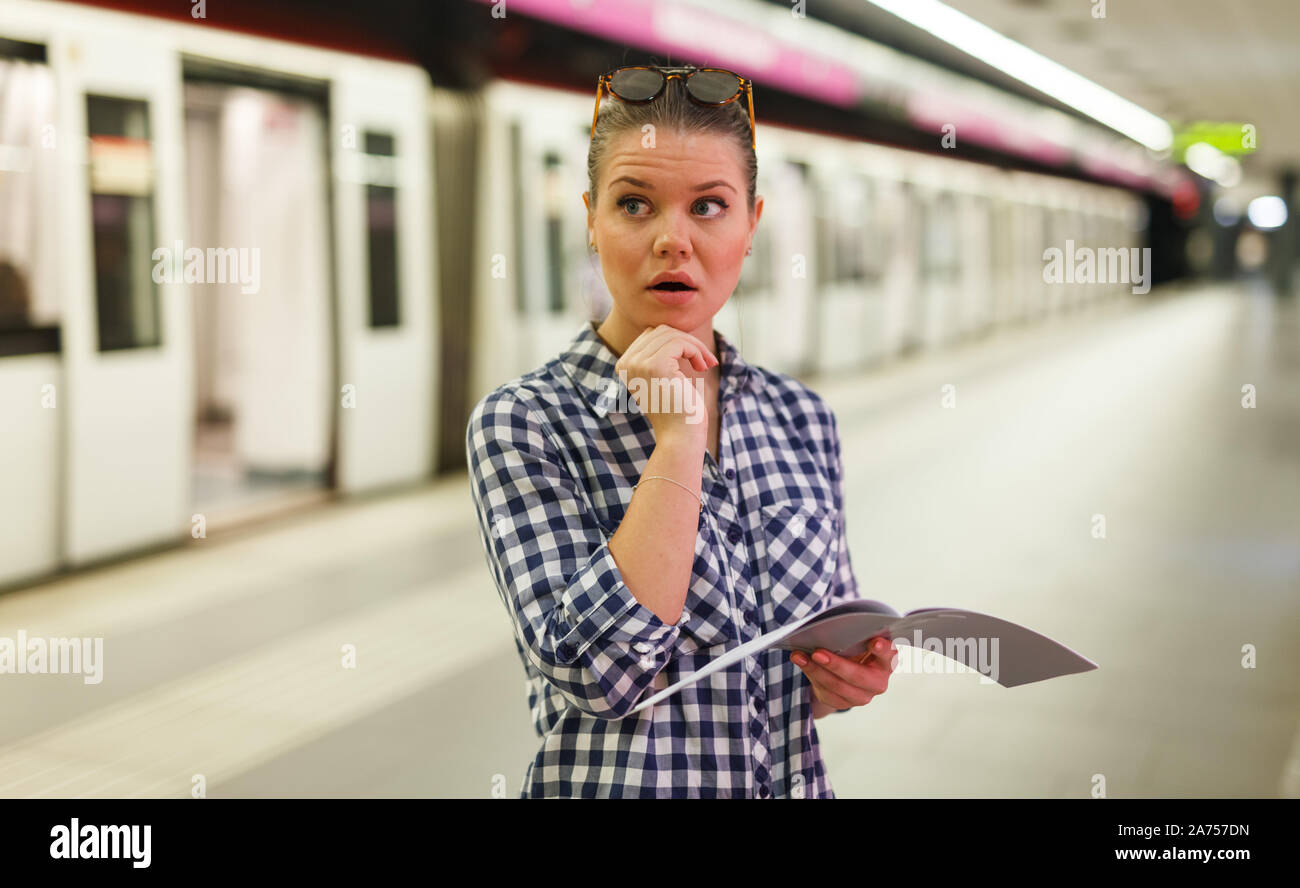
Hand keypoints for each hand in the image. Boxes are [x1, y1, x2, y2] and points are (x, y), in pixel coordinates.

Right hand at [614, 324, 716, 440]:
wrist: (680, 436)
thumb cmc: (678, 409)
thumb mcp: (666, 377)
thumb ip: (663, 354)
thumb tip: (674, 329)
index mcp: (624, 365)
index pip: (651, 334)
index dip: (676, 341)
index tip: (695, 359)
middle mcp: (626, 363)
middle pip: (661, 331)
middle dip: (687, 341)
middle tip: (706, 361)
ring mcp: (638, 364)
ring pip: (672, 335)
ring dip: (694, 346)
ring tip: (705, 364)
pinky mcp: (655, 365)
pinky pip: (679, 342)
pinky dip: (696, 350)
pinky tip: (703, 366)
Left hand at [789, 635, 897, 710]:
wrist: (843, 672)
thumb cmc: (853, 649)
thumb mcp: (857, 641)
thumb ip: (853, 636)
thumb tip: (829, 628)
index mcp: (886, 661)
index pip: (890, 655)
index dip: (883, 649)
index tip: (874, 641)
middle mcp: (878, 682)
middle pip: (859, 676)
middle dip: (836, 664)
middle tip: (817, 653)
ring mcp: (862, 696)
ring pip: (838, 686)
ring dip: (816, 670)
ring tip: (799, 656)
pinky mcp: (843, 703)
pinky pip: (825, 692)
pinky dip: (811, 674)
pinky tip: (801, 662)